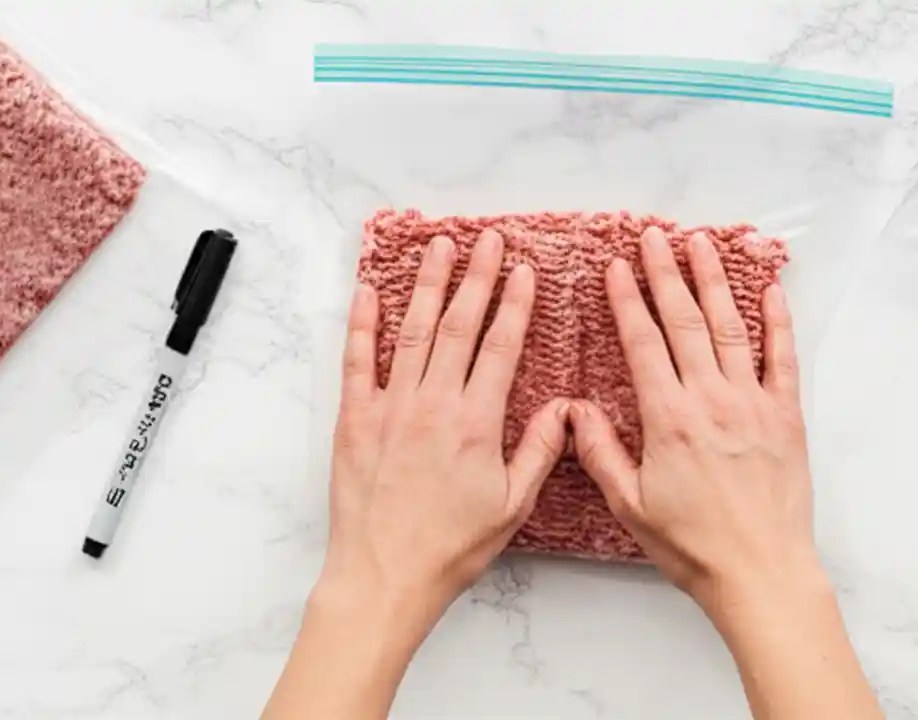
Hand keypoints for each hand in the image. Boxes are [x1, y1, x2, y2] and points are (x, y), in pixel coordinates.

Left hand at [264, 230, 567, 719]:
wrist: (386, 575)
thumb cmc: (450, 547)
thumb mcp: (512, 505)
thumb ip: (538, 451)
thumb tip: (562, 410)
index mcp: (476, 422)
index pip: (501, 347)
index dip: (514, 304)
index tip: (523, 271)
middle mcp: (434, 404)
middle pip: (458, 325)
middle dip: (476, 277)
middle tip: (488, 240)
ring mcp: (390, 407)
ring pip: (412, 331)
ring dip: (427, 284)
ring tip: (438, 247)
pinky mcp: (355, 420)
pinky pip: (358, 360)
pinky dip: (362, 323)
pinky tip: (368, 291)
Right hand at [568, 227, 819, 615]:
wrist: (760, 572)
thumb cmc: (693, 546)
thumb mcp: (630, 505)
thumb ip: (600, 452)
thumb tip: (573, 410)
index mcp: (669, 419)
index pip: (643, 343)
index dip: (627, 301)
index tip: (616, 267)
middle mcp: (711, 400)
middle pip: (685, 322)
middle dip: (666, 274)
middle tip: (654, 236)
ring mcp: (753, 404)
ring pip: (731, 327)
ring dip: (714, 281)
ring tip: (700, 244)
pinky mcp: (786, 417)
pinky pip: (783, 358)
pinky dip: (777, 321)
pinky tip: (770, 290)